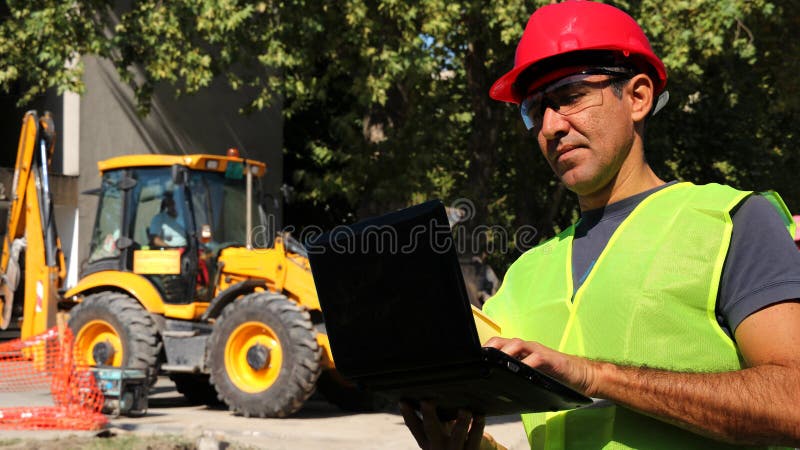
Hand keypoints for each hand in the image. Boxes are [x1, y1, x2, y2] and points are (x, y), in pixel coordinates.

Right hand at [400, 401, 485, 449]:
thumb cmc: (451, 441)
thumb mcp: (441, 432)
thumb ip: (439, 416)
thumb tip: (435, 388)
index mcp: (427, 442)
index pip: (415, 428)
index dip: (408, 415)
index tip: (403, 401)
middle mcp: (438, 448)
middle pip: (431, 431)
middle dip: (429, 416)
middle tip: (427, 401)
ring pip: (457, 438)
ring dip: (461, 422)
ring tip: (465, 410)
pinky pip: (474, 440)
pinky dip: (477, 427)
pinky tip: (480, 415)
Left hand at [484, 337, 601, 396]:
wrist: (579, 375)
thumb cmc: (552, 376)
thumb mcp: (529, 375)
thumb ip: (514, 375)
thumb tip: (493, 387)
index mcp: (518, 352)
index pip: (497, 345)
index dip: (484, 350)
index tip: (472, 359)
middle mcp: (526, 347)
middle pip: (503, 342)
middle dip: (490, 348)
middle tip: (479, 360)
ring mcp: (537, 351)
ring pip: (517, 345)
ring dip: (504, 352)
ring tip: (495, 362)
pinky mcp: (550, 359)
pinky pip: (536, 358)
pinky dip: (526, 364)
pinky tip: (520, 371)